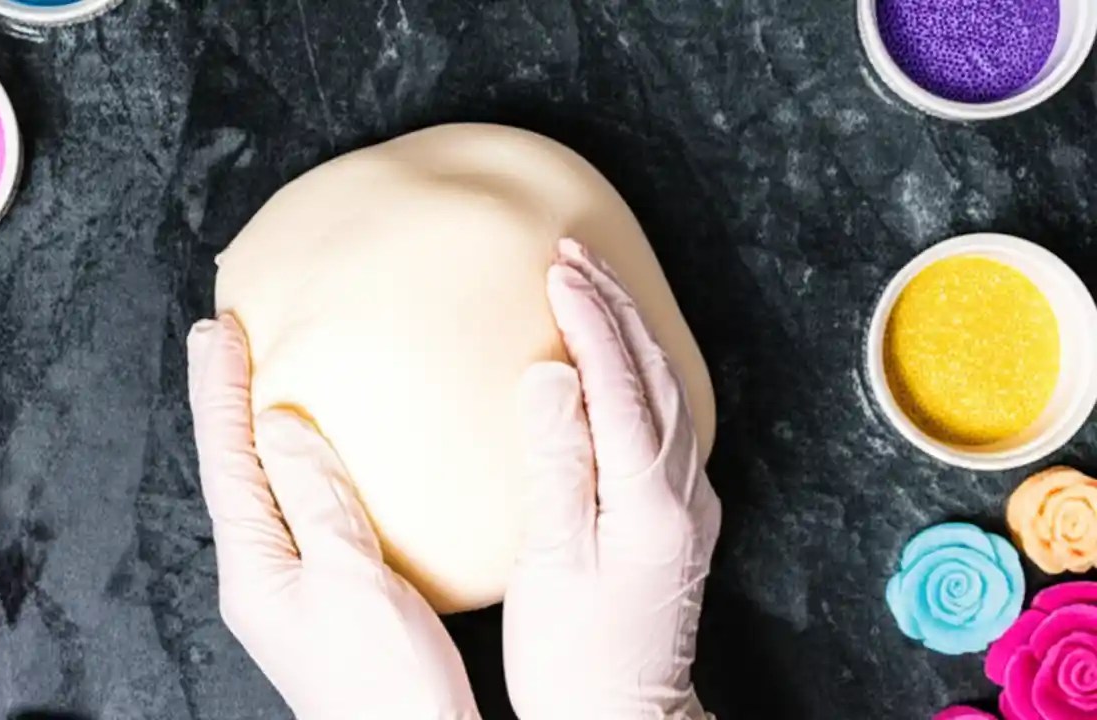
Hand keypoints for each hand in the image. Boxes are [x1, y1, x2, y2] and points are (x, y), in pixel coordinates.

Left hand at [187, 315, 480, 719]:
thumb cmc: (388, 683)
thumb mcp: (353, 580)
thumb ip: (317, 499)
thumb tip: (280, 424)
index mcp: (255, 569)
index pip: (227, 460)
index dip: (223, 391)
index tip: (223, 332)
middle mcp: (261, 574)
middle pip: (232, 469)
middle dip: (225, 400)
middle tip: (221, 337)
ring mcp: (290, 585)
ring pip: (262, 486)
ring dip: (255, 426)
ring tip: (255, 375)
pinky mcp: (325, 591)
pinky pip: (298, 508)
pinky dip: (297, 464)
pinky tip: (316, 451)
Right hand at [504, 239, 720, 719]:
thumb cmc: (574, 658)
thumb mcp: (550, 563)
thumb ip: (555, 462)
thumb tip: (553, 371)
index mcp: (650, 501)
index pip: (622, 383)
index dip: (590, 319)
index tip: (558, 269)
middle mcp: (683, 493)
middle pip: (657, 373)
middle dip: (616, 306)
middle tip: (573, 255)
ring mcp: (688, 503)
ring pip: (670, 390)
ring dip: (630, 332)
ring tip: (590, 286)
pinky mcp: (678, 517)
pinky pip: (669, 418)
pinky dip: (641, 372)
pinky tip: (618, 360)